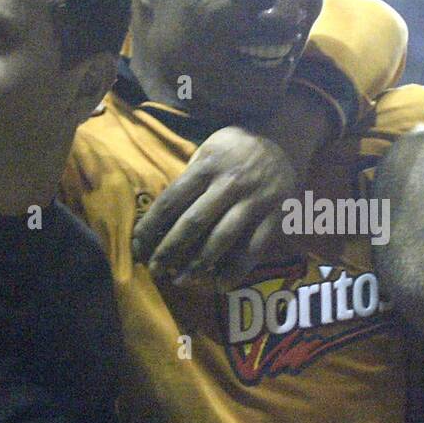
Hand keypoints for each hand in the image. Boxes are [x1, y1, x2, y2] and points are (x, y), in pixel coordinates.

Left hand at [132, 127, 298, 288]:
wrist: (286, 137)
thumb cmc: (238, 147)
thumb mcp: (209, 149)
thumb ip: (190, 178)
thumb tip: (161, 216)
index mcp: (207, 166)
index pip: (170, 202)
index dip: (150, 228)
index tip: (137, 247)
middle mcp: (229, 184)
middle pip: (192, 224)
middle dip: (168, 251)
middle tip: (154, 270)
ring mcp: (254, 201)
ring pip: (221, 239)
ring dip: (198, 265)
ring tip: (181, 281)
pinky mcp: (274, 215)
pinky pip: (253, 249)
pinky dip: (236, 270)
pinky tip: (220, 284)